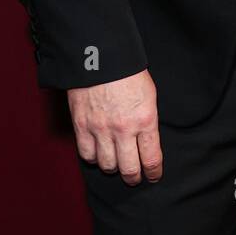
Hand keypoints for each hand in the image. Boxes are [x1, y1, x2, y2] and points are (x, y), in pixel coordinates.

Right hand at [68, 69, 162, 184]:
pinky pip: (87, 155)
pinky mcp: (81, 127)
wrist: (100, 56)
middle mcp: (123, 129)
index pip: (151, 159)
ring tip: (116, 166)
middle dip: (134, 177)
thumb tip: (146, 142)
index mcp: (145, 120)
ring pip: (107, 166)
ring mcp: (100, 130)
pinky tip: (98, 155)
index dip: (153, 173)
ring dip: (113, 169)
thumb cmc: (128, 72)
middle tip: (135, 178)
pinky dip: (93, 159)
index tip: (154, 176)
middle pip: (129, 169)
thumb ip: (147, 121)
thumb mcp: (149, 95)